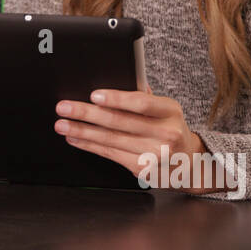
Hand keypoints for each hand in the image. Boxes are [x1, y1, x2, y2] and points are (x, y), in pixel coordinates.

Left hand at [54, 86, 229, 194]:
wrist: (188, 162)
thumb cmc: (169, 127)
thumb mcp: (164, 108)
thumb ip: (143, 96)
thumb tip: (115, 80)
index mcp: (170, 111)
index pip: (141, 103)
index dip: (116, 99)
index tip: (94, 95)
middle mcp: (165, 134)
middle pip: (119, 122)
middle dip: (86, 114)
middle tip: (64, 107)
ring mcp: (154, 154)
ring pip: (110, 140)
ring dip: (82, 131)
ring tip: (62, 124)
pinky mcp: (142, 169)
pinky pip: (110, 154)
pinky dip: (89, 145)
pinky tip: (75, 138)